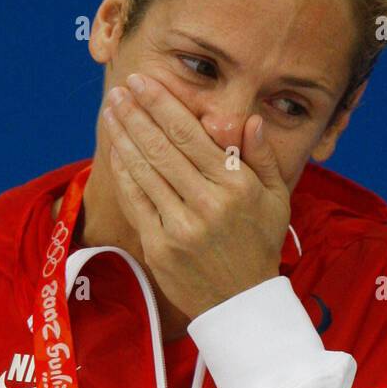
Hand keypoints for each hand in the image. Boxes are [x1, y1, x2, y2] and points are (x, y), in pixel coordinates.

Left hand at [102, 72, 290, 320]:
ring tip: (111, 112)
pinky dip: (122, 173)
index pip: (190, 134)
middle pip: (161, 147)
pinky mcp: (159, 246)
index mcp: (235, 186)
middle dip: (136, 113)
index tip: (143, 83)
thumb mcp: (276, 199)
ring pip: (143, 170)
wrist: (241, 304)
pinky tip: (115, 151)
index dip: (162, 104)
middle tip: (119, 90)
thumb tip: (249, 119)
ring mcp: (179, 226)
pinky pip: (135, 201)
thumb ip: (262, 157)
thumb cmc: (259, 246)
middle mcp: (206, 203)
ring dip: (122, 137)